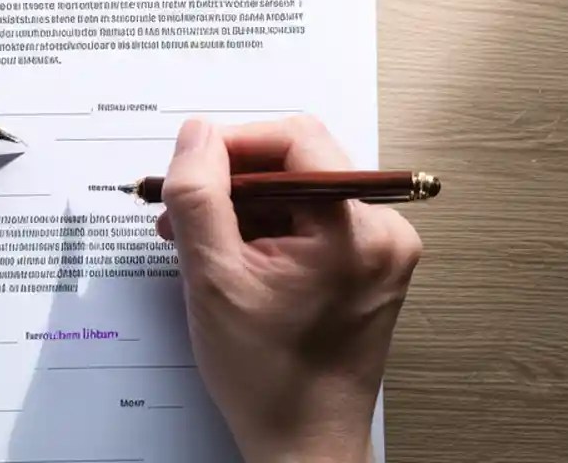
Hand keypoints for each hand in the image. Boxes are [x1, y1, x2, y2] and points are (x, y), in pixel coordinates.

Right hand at [157, 116, 421, 462]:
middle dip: (232, 179)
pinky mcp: (367, 264)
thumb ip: (199, 197)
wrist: (303, 442)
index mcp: (357, 231)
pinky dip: (266, 227)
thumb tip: (196, 136)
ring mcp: (380, 249)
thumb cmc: (269, 380)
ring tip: (197, 237)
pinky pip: (310, 219)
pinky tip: (230, 254)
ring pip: (299, 190)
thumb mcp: (213, 279)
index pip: (298, 139)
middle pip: (299, 162)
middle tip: (183, 207)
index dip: (234, 142)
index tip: (192, 164)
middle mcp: (383, 231)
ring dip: (244, 205)